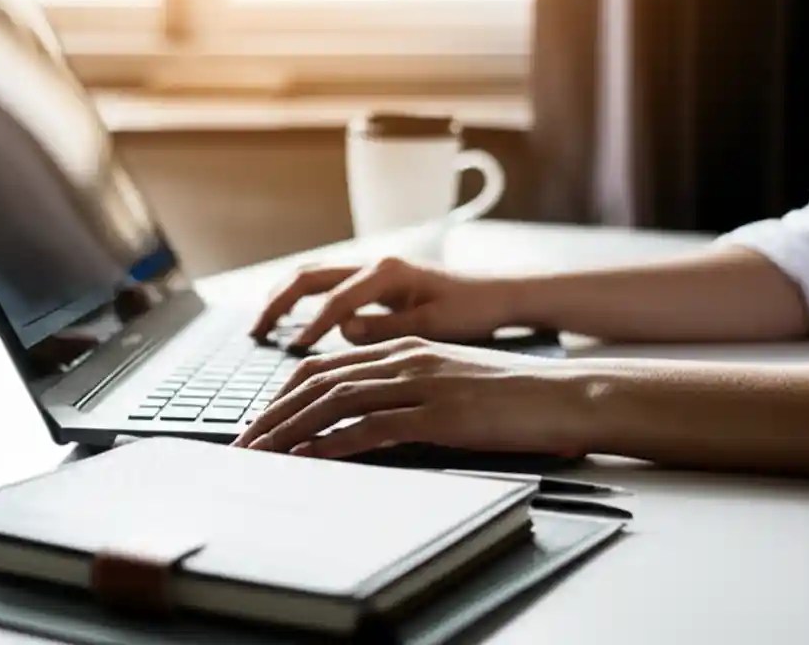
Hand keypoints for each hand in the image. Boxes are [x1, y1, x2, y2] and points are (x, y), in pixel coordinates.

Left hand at [231, 336, 589, 458]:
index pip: (327, 365)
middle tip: (243, 441)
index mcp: (405, 349)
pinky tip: (308, 459)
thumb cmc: (513, 396)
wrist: (564, 395)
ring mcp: (420, 385)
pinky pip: (371, 427)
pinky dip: (332, 443)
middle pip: (319, 380)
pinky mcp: (438, 414)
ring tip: (260, 454)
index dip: (285, 393)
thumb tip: (367, 419)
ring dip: (290, 430)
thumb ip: (407, 391)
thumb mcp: (449, 383)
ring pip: (336, 402)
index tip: (260, 419)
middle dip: (273, 413)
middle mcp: (405, 360)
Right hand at [249, 257, 518, 349]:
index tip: (295, 352)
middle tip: (255, 331)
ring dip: (285, 299)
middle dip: (279, 302)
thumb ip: (386, 328)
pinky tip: (293, 325)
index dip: (313, 326)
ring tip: (262, 326)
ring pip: (314, 278)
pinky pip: (327, 288)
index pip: (337, 300)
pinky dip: (304, 303)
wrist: (499, 294)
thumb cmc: (473, 310)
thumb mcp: (434, 325)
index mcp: (388, 272)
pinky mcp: (375, 284)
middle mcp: (375, 265)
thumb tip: (342, 331)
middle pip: (310, 277)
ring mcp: (372, 272)